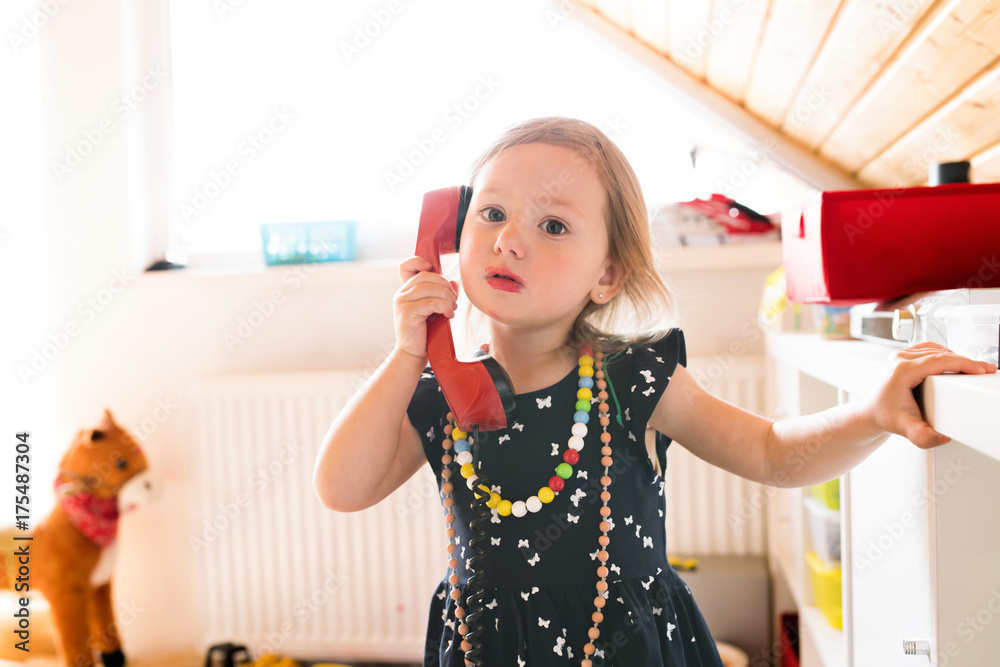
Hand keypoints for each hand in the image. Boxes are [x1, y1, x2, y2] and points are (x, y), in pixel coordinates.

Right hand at [393, 256, 459, 359]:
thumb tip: (454, 283)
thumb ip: (442, 295)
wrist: (414, 354)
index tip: (435, 274)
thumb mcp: (435, 309)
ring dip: (447, 298)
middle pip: (427, 276)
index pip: (407, 266)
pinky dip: (445, 307)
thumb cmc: (426, 332)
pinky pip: (432, 302)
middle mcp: (401, 293)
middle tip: (453, 300)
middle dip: (445, 286)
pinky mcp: (407, 312)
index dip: (420, 262)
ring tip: (451, 309)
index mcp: (406, 290)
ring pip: (430, 288)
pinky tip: (448, 315)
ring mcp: (402, 302)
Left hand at [870, 341, 996, 448]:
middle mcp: (900, 359)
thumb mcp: (906, 429)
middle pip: (941, 353)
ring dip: (957, 357)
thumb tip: (942, 437)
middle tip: (985, 370)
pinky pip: (929, 348)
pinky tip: (955, 361)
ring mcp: (900, 355)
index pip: (940, 361)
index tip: (981, 369)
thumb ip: (923, 437)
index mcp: (903, 370)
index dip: (965, 363)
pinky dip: (945, 354)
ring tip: (974, 367)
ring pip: (936, 349)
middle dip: (966, 361)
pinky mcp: (903, 355)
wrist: (872, 412)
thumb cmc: (887, 416)